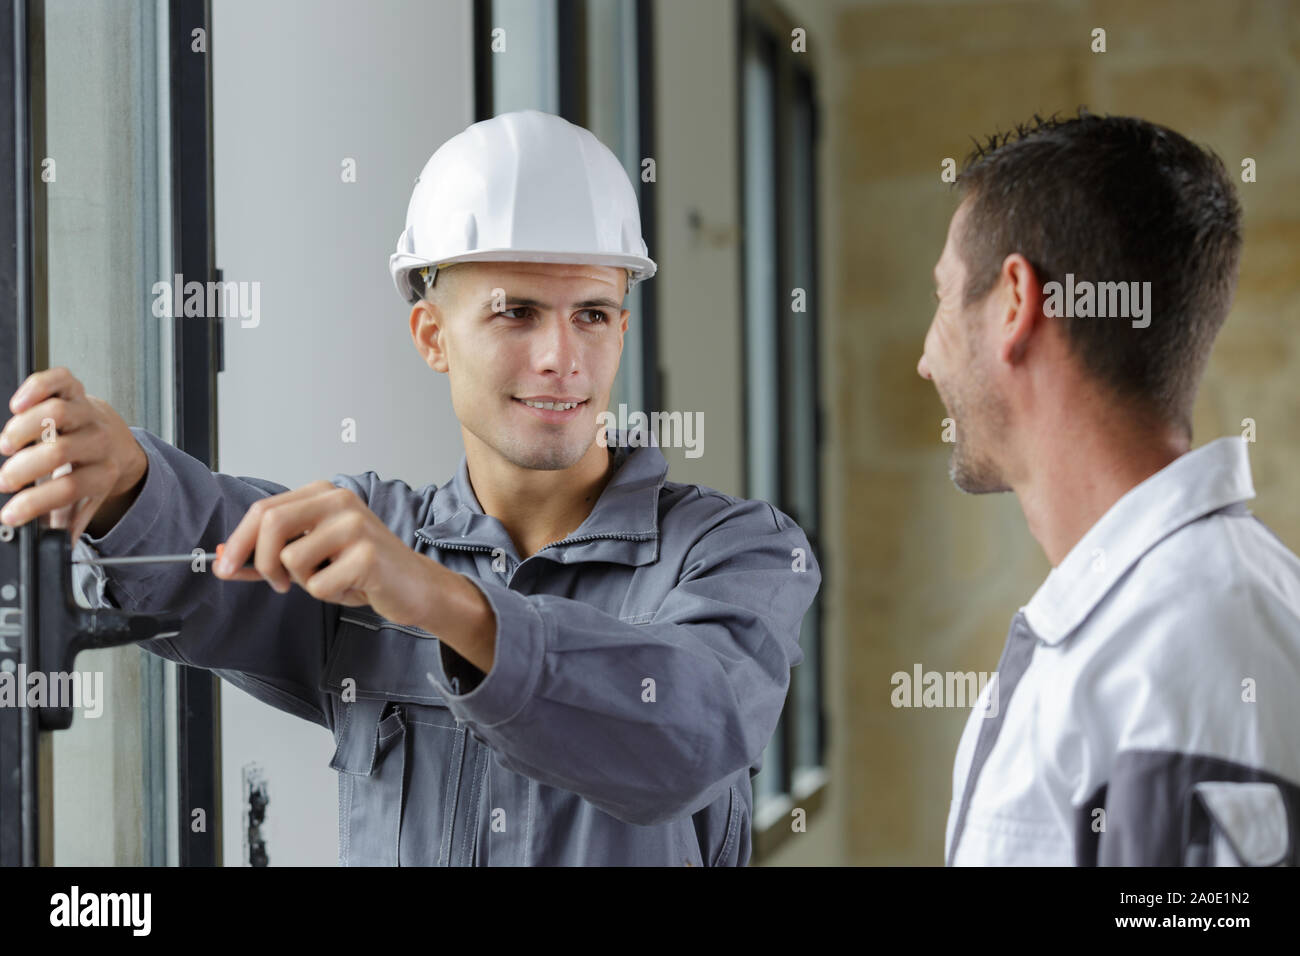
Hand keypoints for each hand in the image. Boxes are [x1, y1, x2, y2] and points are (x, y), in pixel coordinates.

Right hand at [0, 366, 147, 539]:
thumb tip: (58, 551)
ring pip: (56, 414)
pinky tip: (16, 405)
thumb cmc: (87, 471)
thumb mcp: (83, 500)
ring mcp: (86, 412)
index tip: (9, 515)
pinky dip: (34, 389)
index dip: (35, 504)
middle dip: (24, 469)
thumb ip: (68, 523)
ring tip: (7, 446)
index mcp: (103, 472)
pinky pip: (57, 381)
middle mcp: (98, 440)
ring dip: (23, 431)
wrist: (111, 440)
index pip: (69, 488)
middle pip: (60, 452)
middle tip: (5, 480)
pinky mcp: (73, 389)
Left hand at [212, 480, 438, 627]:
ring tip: (332, 579)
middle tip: (275, 584)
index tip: (223, 567)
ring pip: (291, 559)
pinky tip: (352, 587)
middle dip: (260, 561)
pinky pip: (317, 584)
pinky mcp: (366, 554)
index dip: (238, 541)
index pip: (263, 510)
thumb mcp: (312, 557)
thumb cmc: (362, 569)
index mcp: (323, 493)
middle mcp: (339, 501)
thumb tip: (224, 560)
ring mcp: (354, 525)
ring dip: (303, 582)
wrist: (414, 585)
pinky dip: (329, 595)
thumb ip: (269, 555)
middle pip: (271, 523)